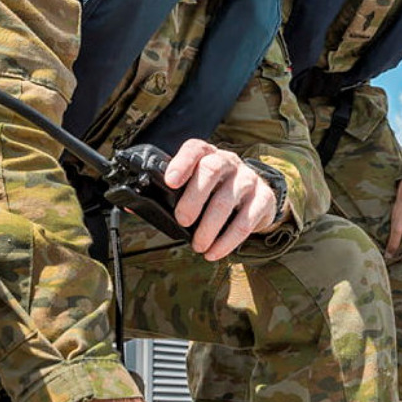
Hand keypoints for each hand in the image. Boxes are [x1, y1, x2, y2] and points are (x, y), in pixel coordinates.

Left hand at [164, 139, 279, 260]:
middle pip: (211, 170)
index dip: (181, 163)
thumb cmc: (216, 192)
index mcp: (208, 154)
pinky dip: (226, 242)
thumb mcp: (197, 185)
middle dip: (193, 198)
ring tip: (198, 246)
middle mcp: (229, 162)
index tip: (170, 182)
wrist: (256, 198)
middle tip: (182, 221)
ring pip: (226, 201)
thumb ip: (172, 192)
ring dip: (208, 228)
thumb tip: (137, 207)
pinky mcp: (264, 199)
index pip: (194, 149)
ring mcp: (248, 179)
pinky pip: (244, 223)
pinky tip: (214, 252)